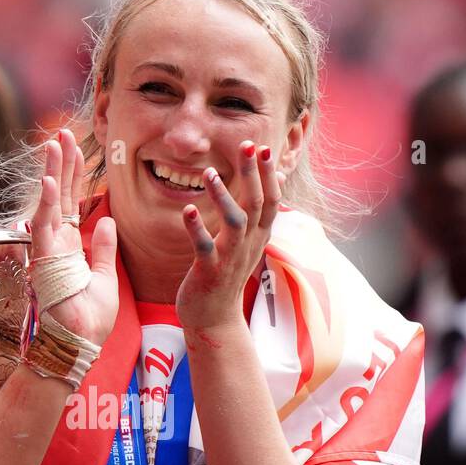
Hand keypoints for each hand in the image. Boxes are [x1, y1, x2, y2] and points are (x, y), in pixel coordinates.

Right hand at [29, 128, 117, 346]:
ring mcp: (48, 251)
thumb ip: (104, 248)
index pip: (70, 201)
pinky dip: (44, 204)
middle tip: (62, 134)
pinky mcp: (43, 261)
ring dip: (50, 174)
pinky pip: (42, 227)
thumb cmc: (90, 318)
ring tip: (53, 145)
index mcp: (70, 245)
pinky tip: (47, 182)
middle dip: (60, 164)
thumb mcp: (105, 277)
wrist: (79, 344)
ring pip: (47, 204)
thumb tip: (106, 220)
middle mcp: (55, 244)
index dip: (72, 175)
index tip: (75, 148)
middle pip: (57, 195)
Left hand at [175, 141, 285, 332]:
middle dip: (252, 174)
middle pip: (256, 204)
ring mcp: (230, 258)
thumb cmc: (226, 275)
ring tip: (209, 172)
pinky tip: (187, 209)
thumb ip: (258, 213)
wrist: (214, 318)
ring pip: (234, 222)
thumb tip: (278, 179)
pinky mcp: (209, 272)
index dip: (269, 174)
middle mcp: (249, 245)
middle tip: (247, 145)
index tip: (263, 147)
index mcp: (258, 236)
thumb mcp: (248, 242)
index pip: (272, 200)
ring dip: (223, 196)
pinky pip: (204, 246)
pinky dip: (196, 227)